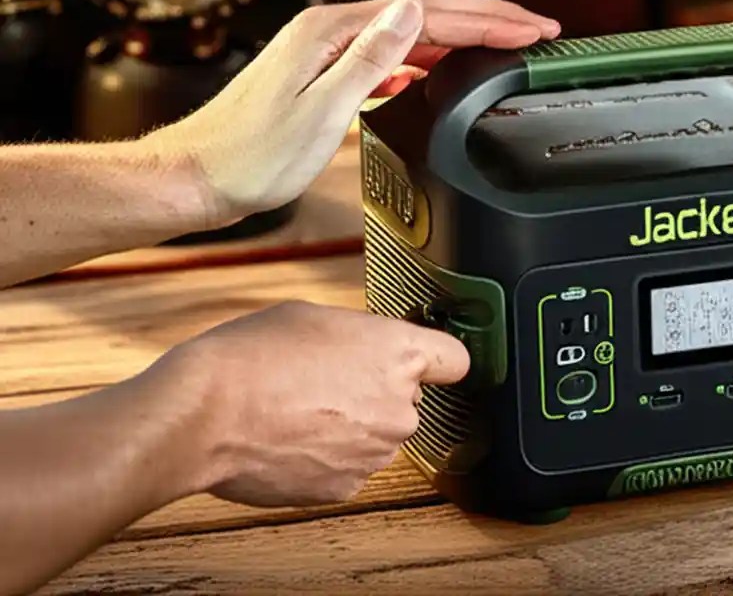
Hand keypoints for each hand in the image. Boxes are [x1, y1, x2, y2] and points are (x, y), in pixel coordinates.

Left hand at [143, 0, 559, 229]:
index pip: (429, 12)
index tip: (530, 29)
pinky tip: (439, 70)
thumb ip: (370, 59)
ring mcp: (327, 51)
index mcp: (333, 33)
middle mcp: (330, 32)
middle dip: (487, 20)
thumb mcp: (320, 110)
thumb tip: (412, 14)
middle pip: (426, 13)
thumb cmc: (250, 157)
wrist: (198, 179)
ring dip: (462, 37)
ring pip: (412, 32)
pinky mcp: (324, 74)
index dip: (488, 18)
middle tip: (536, 32)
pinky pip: (390, 55)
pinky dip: (428, 59)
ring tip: (504, 46)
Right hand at [164, 301, 468, 505]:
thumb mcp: (312, 317)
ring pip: (376, 436)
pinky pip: (348, 466)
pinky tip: (290, 438)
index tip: (428, 362)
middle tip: (325, 379)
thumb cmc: (249, 358)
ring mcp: (375, 453)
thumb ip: (359, 336)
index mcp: (397, 354)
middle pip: (407, 399)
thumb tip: (366, 350)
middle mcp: (398, 407)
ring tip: (298, 408)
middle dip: (376, 390)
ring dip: (351, 426)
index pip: (455, 360)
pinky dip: (326, 457)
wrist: (203, 416)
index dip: (437, 359)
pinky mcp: (346, 487)